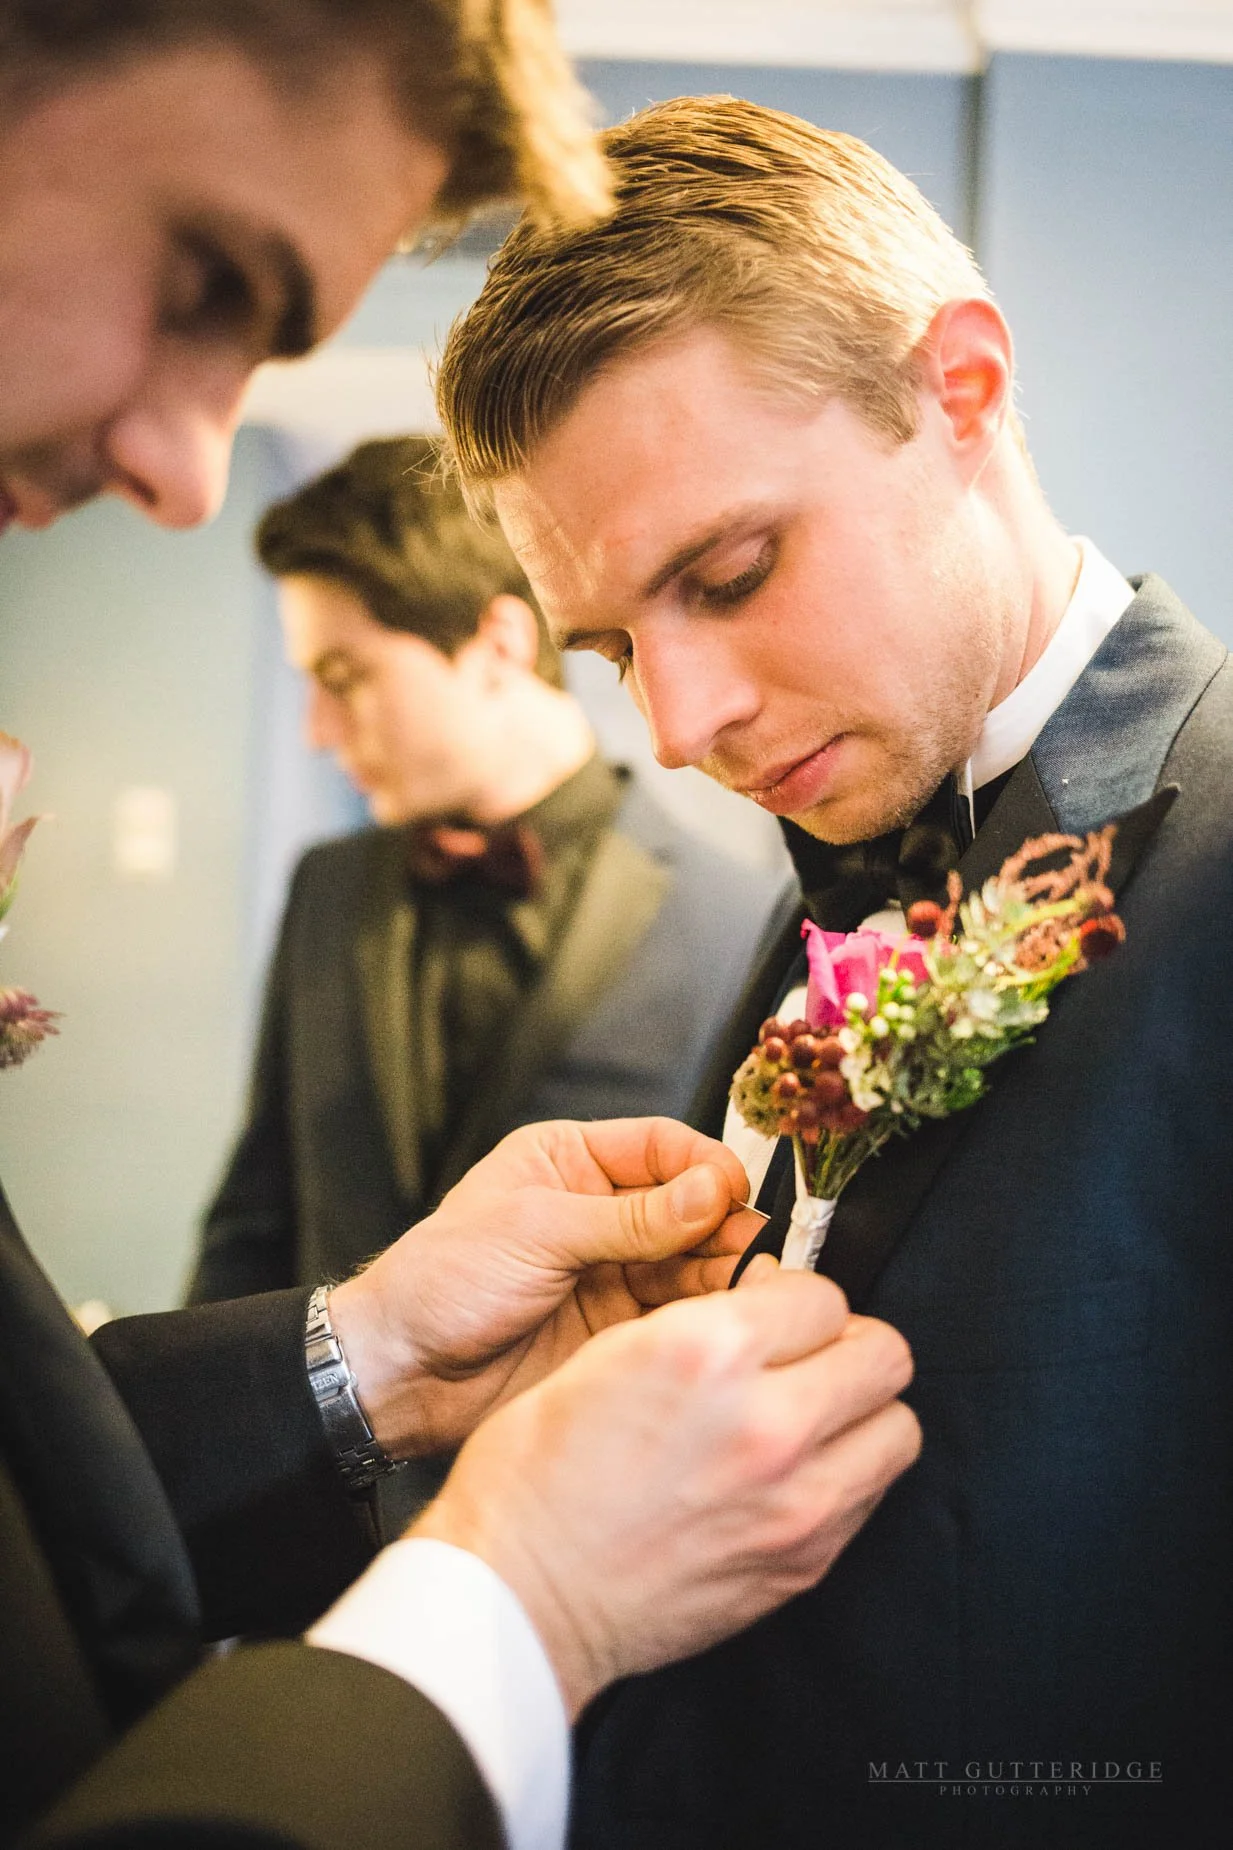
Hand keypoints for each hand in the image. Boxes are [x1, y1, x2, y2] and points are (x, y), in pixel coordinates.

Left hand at [329, 1116, 758, 1454]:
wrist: (400, 1375)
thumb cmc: (437, 1283)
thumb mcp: (536, 1232)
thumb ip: (630, 1218)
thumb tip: (710, 1192)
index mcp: (569, 1162)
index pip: (662, 1147)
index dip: (705, 1168)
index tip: (732, 1194)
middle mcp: (598, 1213)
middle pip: (689, 1207)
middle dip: (724, 1226)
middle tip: (753, 1250)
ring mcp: (611, 1274)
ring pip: (693, 1264)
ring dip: (723, 1275)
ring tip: (747, 1290)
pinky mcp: (618, 1332)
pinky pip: (677, 1317)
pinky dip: (703, 1319)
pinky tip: (720, 1325)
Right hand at [411, 1257, 920, 1716]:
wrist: (518, 1598)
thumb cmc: (537, 1477)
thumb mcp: (606, 1354)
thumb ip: (703, 1327)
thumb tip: (766, 1310)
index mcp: (709, 1353)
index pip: (822, 1295)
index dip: (794, 1301)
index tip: (776, 1317)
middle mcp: (769, 1423)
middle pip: (884, 1355)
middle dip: (846, 1347)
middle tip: (807, 1360)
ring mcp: (797, 1502)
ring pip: (898, 1427)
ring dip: (861, 1414)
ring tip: (811, 1419)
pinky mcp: (803, 1564)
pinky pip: (870, 1496)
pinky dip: (846, 1476)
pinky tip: (793, 1477)